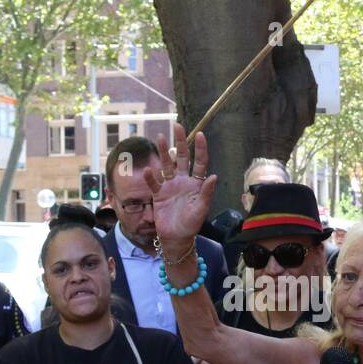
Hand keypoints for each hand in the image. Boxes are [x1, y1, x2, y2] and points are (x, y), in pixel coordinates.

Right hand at [144, 122, 217, 250]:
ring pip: (167, 165)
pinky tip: (148, 170)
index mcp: (197, 183)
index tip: (200, 134)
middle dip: (180, 142)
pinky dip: (151, 177)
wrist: (176, 238)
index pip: (200, 162)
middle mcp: (183, 181)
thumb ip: (206, 193)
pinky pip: (154, 183)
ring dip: (164, 152)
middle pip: (182, 157)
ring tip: (160, 137)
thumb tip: (213, 176)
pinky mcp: (159, 194)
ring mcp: (170, 186)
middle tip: (177, 126)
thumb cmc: (191, 225)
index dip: (200, 148)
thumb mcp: (201, 209)